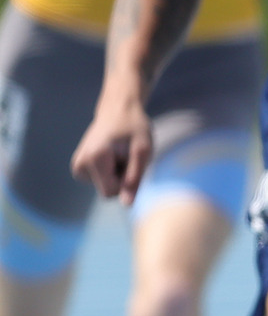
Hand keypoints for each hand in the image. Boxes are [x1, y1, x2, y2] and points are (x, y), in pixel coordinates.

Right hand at [71, 91, 154, 205]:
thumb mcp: (143, 152)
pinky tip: (112, 155)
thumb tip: (127, 205)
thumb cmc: (134, 129)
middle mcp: (80, 164)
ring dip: (117, 174)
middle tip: (127, 156)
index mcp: (94, 159)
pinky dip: (110, 172)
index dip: (127, 182)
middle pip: (108, 191)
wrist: (118, 111)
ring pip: (104, 187)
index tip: (131, 160)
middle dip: (122, 179)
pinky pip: (101, 182)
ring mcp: (77, 167)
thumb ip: (134, 179)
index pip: (111, 192)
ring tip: (120, 153)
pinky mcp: (79, 169)